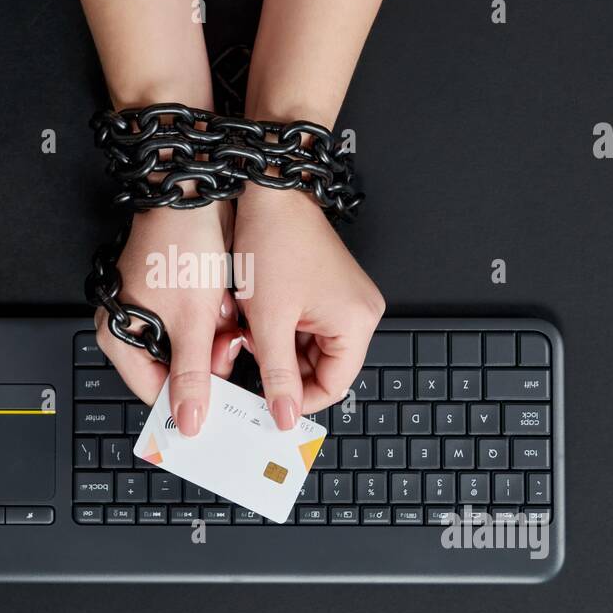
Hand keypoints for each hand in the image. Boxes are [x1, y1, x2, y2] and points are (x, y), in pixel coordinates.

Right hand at [94, 202, 243, 435]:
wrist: (194, 195)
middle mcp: (131, 327)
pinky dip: (216, 320)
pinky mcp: (177, 298)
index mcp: (121, 336)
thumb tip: (188, 422)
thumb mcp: (192, 319)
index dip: (189, 401)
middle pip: (177, 372)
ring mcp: (154, 312)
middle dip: (206, 357)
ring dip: (215, 336)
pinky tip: (221, 301)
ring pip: (195, 350)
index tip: (221, 405)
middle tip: (222, 337)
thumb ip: (192, 377)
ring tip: (219, 309)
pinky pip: (202, 327)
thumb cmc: (181, 244)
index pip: (156, 392)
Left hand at [232, 187, 384, 427]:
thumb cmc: (274, 243)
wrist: (269, 196)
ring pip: (310, 350)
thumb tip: (285, 416)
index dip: (298, 400)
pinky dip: (281, 331)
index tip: (267, 405)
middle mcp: (361, 313)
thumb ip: (276, 375)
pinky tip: (258, 320)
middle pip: (323, 368)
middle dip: (284, 369)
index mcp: (357, 323)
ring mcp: (346, 301)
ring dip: (278, 349)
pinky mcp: (330, 292)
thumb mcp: (269, 320)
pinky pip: (307, 328)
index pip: (334, 386)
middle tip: (252, 360)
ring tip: (251, 333)